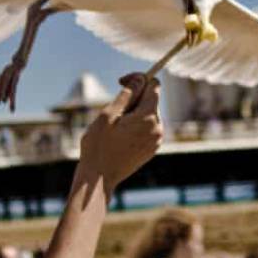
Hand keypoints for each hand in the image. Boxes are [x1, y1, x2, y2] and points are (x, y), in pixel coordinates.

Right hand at [76, 73, 162, 192]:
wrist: (99, 178)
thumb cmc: (99, 146)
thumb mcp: (109, 114)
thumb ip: (127, 94)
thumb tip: (141, 78)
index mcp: (149, 118)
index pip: (154, 86)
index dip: (138, 78)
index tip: (120, 81)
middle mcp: (158, 128)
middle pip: (151, 100)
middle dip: (134, 97)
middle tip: (112, 109)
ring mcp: (156, 140)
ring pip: (148, 113)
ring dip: (133, 112)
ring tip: (114, 126)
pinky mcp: (152, 149)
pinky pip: (147, 127)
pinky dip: (135, 124)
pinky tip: (119, 136)